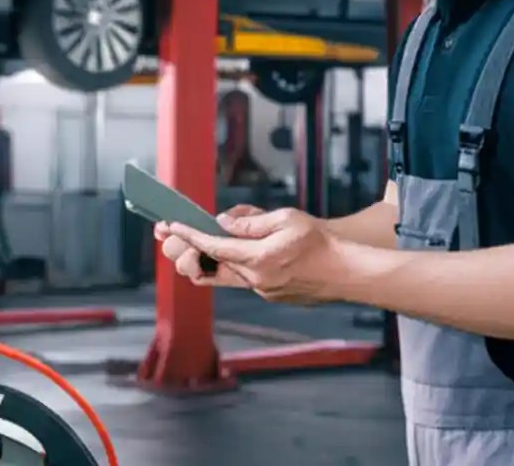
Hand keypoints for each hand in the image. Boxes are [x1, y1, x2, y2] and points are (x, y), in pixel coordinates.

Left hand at [164, 208, 342, 304]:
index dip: (188, 235)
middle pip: (207, 268)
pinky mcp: (269, 295)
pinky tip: (232, 252)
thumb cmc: (319, 241)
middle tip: (168, 237)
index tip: (170, 226)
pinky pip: (242, 279)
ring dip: (205, 261)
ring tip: (192, 243)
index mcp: (257, 259)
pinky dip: (231, 265)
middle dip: (185, 252)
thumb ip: (250, 222)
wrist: (345, 271)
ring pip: (223, 276)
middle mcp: (254, 279)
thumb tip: (222, 222)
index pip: (212, 247)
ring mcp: (261, 290)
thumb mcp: (285, 219)